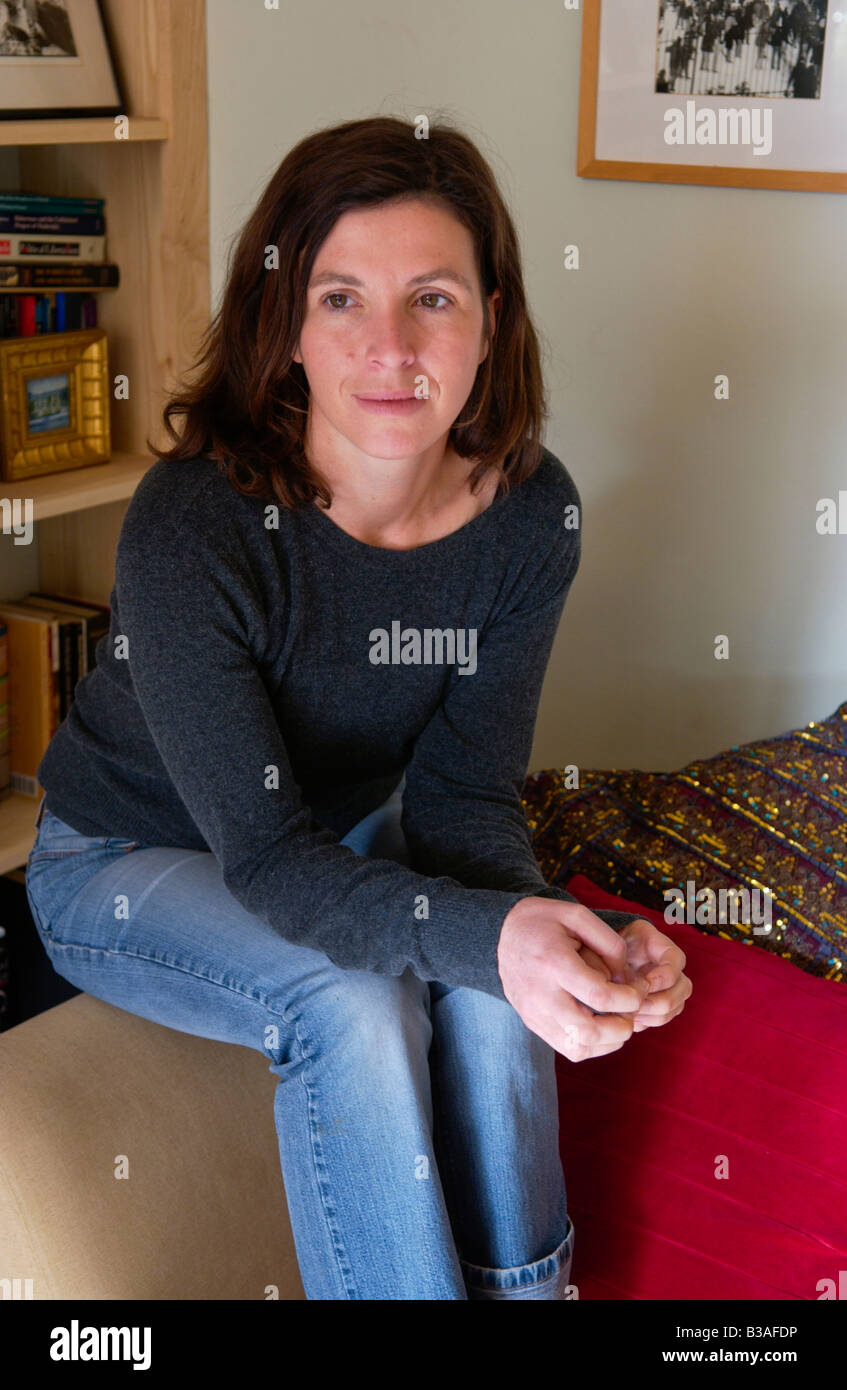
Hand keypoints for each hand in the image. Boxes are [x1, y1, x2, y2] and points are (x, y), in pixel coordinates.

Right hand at [497, 897, 652, 1061]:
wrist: (502, 934)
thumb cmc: (543, 921)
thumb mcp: (576, 914)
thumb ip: (608, 941)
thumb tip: (626, 978)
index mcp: (554, 963)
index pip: (599, 995)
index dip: (630, 998)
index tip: (639, 989)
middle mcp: (541, 994)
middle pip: (589, 1031)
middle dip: (622, 1027)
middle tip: (632, 1011)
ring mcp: (534, 1013)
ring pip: (579, 1047)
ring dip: (609, 1041)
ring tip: (620, 1021)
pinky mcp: (533, 1023)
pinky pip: (567, 1048)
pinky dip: (593, 1047)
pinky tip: (604, 1030)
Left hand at [579, 918, 691, 1031]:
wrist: (599, 958)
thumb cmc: (602, 946)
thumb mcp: (606, 941)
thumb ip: (613, 954)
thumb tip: (619, 981)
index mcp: (659, 946)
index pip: (676, 960)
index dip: (664, 976)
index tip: (645, 982)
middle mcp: (670, 968)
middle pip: (683, 988)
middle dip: (659, 1001)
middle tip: (635, 1005)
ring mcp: (668, 988)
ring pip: (674, 1007)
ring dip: (653, 1015)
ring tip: (631, 1014)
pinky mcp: (660, 1004)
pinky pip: (662, 1018)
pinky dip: (647, 1022)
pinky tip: (630, 1020)